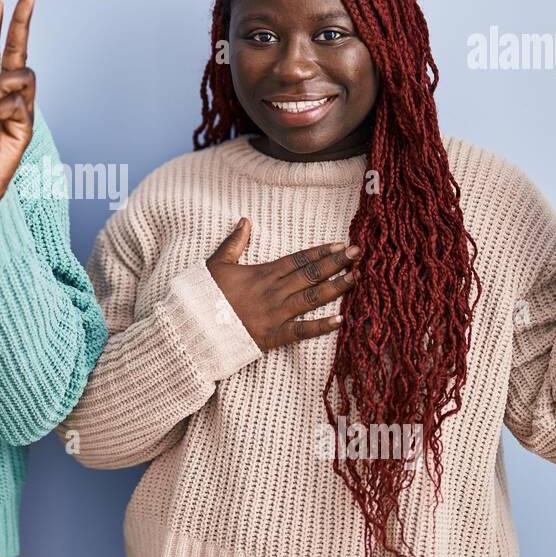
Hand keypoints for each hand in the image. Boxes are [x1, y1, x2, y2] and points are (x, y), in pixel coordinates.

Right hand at [205, 217, 360, 351]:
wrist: (195, 325)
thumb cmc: (205, 294)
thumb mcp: (217, 263)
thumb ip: (234, 242)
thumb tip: (244, 220)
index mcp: (263, 273)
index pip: (299, 259)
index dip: (321, 251)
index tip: (340, 244)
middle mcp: (274, 291)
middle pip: (311, 274)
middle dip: (337, 263)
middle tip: (359, 253)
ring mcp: (276, 313)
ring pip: (312, 298)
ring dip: (336, 288)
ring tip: (356, 278)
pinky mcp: (273, 335)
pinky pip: (302, 331)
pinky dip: (321, 327)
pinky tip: (340, 321)